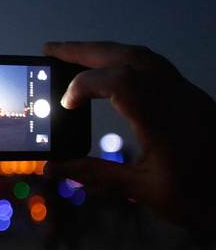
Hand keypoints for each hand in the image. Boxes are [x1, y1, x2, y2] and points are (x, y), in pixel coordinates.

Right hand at [43, 41, 215, 236]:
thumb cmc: (204, 199)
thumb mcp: (144, 191)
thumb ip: (96, 175)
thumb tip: (53, 168)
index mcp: (165, 119)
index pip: (118, 81)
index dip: (83, 85)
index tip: (66, 105)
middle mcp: (178, 97)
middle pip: (127, 56)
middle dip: (83, 50)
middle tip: (50, 50)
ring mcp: (188, 93)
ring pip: (142, 55)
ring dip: (105, 50)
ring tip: (74, 55)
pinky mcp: (192, 97)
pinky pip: (155, 65)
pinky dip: (124, 59)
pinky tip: (109, 71)